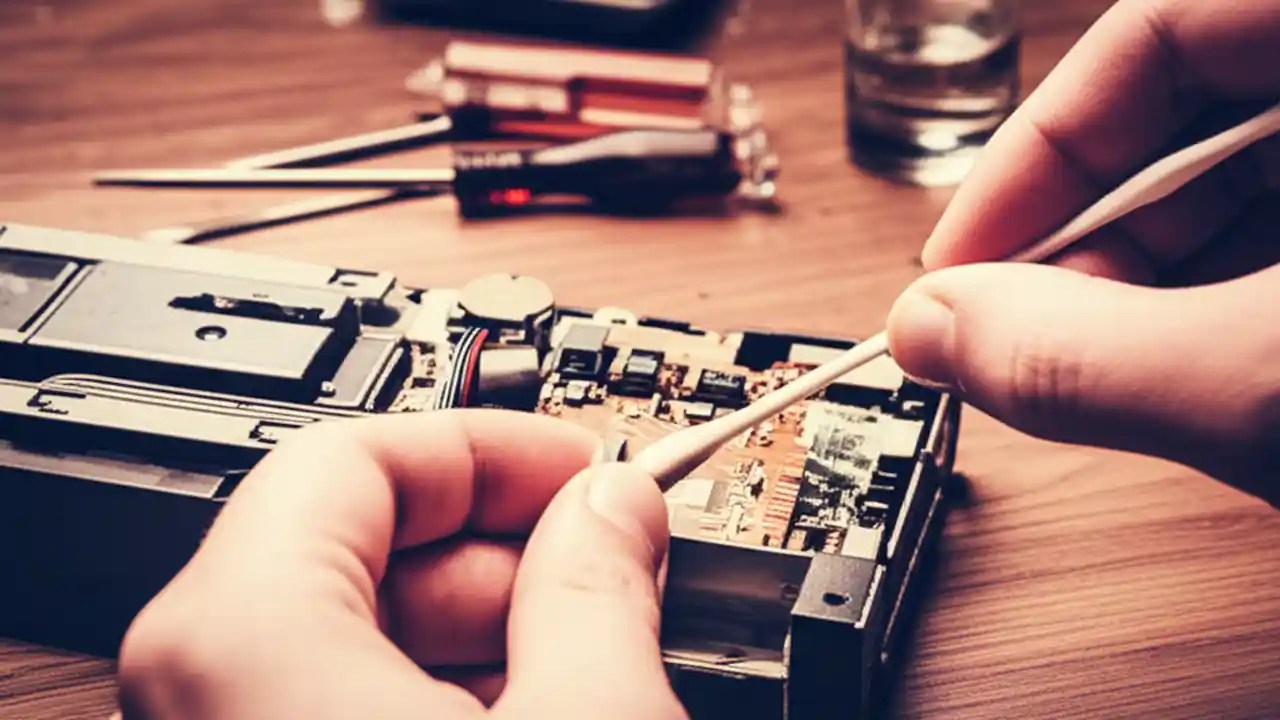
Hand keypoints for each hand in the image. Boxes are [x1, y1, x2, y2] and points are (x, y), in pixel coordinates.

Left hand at [114, 410, 687, 719]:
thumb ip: (601, 584)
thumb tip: (612, 508)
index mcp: (241, 641)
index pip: (357, 454)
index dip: (493, 447)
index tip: (580, 466)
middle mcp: (196, 696)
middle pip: (354, 548)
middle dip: (503, 549)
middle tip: (608, 566)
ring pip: (353, 640)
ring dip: (487, 633)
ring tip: (592, 660)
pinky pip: (338, 709)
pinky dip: (441, 699)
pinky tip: (535, 715)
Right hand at [885, 0, 1279, 503]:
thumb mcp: (1271, 380)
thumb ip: (1083, 354)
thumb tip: (932, 331)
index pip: (1155, 32)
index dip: (1036, 149)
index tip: (960, 262)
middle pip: (1187, 123)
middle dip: (1084, 240)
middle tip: (1016, 336)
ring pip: (1238, 199)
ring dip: (1141, 293)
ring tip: (1094, 374)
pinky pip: (1279, 259)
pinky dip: (1214, 321)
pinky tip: (1186, 381)